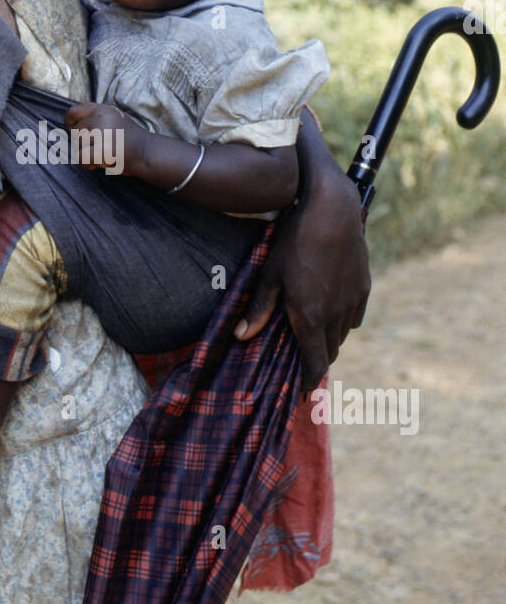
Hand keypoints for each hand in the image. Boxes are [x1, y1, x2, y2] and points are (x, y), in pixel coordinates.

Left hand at [63, 101, 144, 173]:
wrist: (148, 153)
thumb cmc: (129, 141)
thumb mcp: (112, 121)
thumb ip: (94, 120)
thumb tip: (71, 128)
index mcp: (103, 109)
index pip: (73, 112)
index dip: (70, 124)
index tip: (77, 133)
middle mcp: (101, 117)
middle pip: (76, 132)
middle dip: (83, 144)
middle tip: (100, 148)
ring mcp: (102, 132)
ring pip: (77, 146)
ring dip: (87, 154)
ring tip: (104, 154)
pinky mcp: (102, 149)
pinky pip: (81, 158)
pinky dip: (87, 164)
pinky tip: (99, 164)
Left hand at [234, 168, 370, 390]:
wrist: (333, 210)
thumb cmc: (294, 242)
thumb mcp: (269, 276)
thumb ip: (258, 310)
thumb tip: (240, 337)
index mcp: (311, 317)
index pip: (314, 364)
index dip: (308, 383)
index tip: (301, 393)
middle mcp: (337, 315)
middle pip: (329, 352)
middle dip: (315, 361)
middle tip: (300, 363)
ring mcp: (353, 301)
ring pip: (343, 335)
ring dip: (329, 341)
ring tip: (313, 337)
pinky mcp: (364, 286)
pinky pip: (355, 316)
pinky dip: (343, 322)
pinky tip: (331, 312)